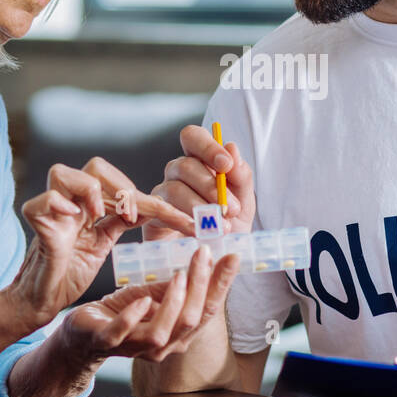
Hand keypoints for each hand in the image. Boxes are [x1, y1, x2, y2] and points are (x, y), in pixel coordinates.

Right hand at [3, 157, 195, 330]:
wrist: (42, 301)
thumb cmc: (69, 272)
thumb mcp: (103, 243)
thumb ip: (121, 222)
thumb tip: (153, 206)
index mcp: (89, 206)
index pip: (124, 188)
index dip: (156, 202)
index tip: (187, 222)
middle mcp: (71, 203)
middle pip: (95, 167)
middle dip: (122, 186)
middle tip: (132, 216)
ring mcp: (52, 213)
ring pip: (62, 172)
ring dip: (91, 190)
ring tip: (102, 216)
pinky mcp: (37, 228)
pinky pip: (39, 202)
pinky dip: (56, 203)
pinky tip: (74, 216)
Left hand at [60, 243, 241, 362]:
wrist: (83, 334)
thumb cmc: (121, 312)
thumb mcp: (154, 293)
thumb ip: (178, 284)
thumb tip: (205, 257)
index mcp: (178, 332)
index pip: (207, 309)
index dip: (221, 283)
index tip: (232, 257)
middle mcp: (164, 345)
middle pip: (191, 320)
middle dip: (201, 285)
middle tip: (204, 253)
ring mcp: (135, 347)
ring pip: (163, 332)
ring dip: (174, 302)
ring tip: (179, 274)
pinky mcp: (107, 342)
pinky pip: (124, 334)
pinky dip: (134, 316)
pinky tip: (142, 300)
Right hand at [146, 124, 255, 240]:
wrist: (218, 258)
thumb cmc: (229, 226)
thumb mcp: (243, 203)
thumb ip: (241, 177)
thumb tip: (231, 148)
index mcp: (200, 162)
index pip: (194, 138)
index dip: (208, 147)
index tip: (226, 165)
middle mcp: (178, 173)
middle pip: (185, 165)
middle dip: (211, 186)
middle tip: (230, 208)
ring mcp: (163, 193)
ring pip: (175, 188)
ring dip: (201, 207)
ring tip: (221, 226)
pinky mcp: (153, 216)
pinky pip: (164, 212)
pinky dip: (185, 222)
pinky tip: (200, 232)